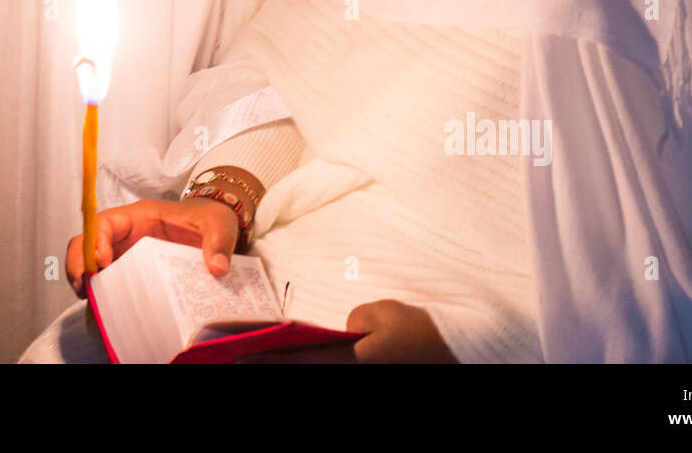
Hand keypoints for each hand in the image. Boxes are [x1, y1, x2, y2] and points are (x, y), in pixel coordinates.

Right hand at [65, 198, 238, 295]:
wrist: (215, 230)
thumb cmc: (211, 218)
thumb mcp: (219, 224)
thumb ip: (218, 242)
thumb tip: (216, 267)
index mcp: (141, 216)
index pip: (105, 222)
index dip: (96, 240)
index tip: (102, 263)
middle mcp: (127, 235)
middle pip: (87, 244)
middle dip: (79, 264)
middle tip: (84, 289)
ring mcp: (128, 255)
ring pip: (92, 265)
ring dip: (87, 283)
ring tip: (92, 304)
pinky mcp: (133, 274)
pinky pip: (110, 284)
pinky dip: (104, 297)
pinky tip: (108, 312)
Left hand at [240, 299, 457, 362]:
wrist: (450, 354)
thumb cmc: (417, 331)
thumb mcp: (383, 313)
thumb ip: (354, 319)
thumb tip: (345, 330)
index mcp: (351, 361)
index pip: (301, 360)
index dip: (269, 357)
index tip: (242, 356)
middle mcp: (352, 375)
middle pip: (306, 373)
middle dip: (274, 366)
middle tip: (241, 362)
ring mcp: (360, 378)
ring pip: (319, 374)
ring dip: (294, 366)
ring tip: (266, 360)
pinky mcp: (366, 374)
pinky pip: (334, 370)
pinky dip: (313, 365)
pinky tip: (301, 360)